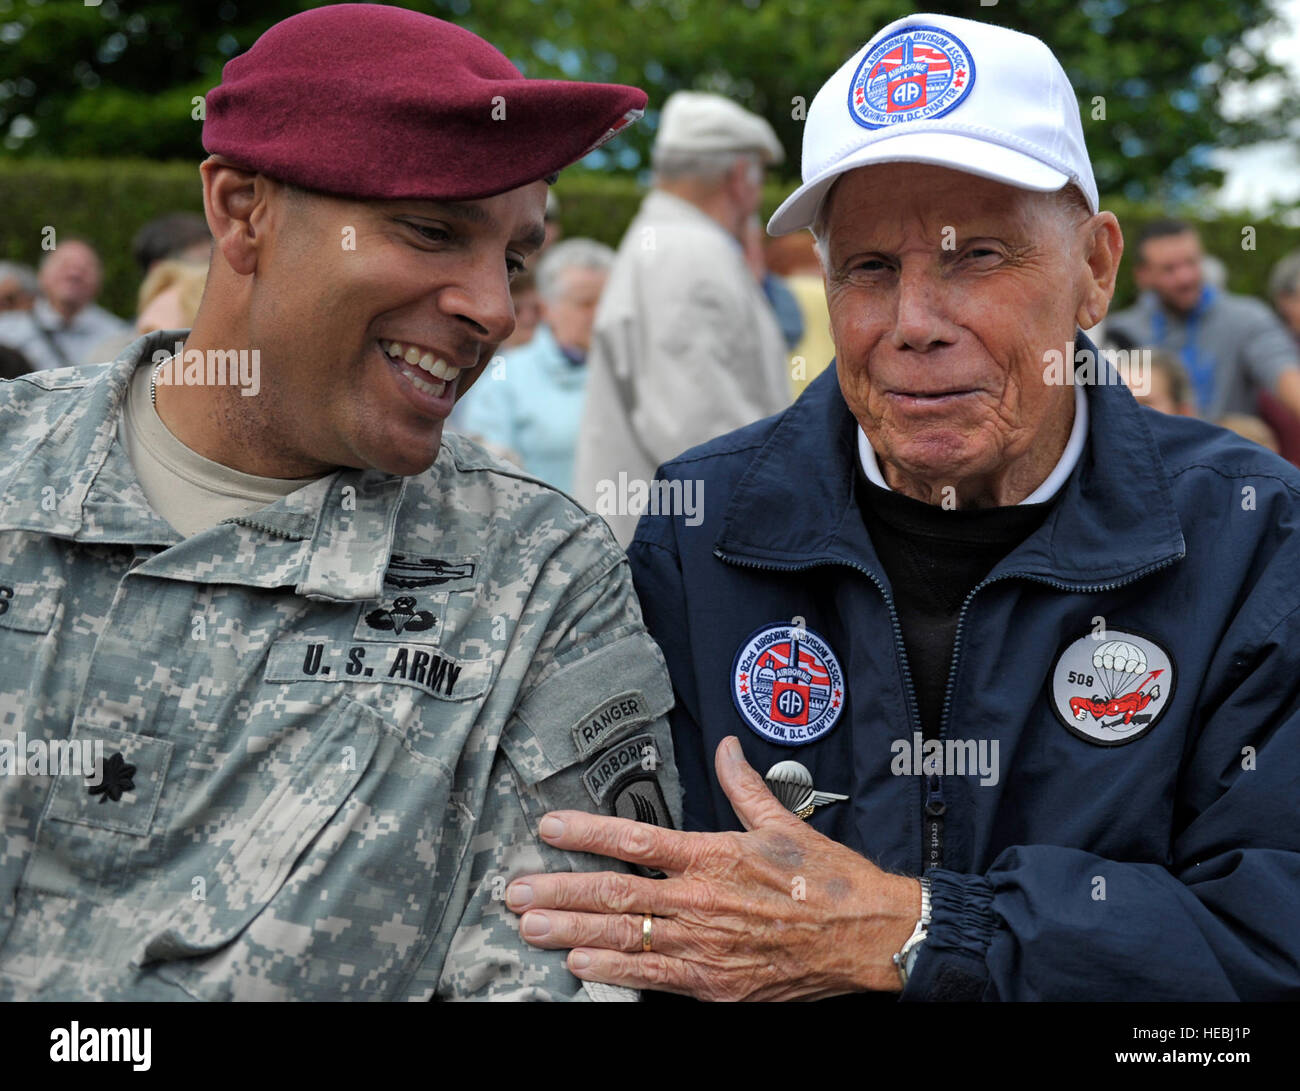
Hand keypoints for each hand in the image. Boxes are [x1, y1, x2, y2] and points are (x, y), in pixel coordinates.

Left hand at [505, 736, 920, 1000]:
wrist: (868, 937)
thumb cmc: (829, 881)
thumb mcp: (784, 823)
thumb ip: (744, 786)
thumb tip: (726, 748)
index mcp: (714, 856)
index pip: (635, 840)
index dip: (585, 833)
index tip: (548, 829)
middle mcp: (700, 901)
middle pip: (614, 894)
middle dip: (559, 891)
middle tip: (515, 891)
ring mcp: (703, 946)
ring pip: (623, 936)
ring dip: (570, 930)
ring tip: (530, 927)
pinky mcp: (714, 984)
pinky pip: (652, 978)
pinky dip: (612, 972)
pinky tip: (578, 965)